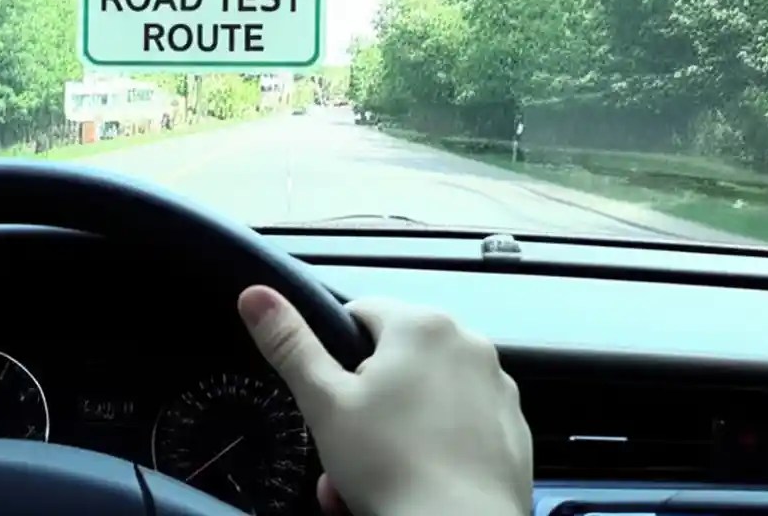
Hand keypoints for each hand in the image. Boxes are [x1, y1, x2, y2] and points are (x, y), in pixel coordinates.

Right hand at [237, 286, 530, 515]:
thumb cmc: (389, 465)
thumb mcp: (323, 402)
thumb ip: (289, 343)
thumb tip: (255, 295)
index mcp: (420, 324)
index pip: (361, 313)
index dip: (336, 354)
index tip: (333, 397)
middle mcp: (467, 342)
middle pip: (396, 356)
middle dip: (367, 398)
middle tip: (349, 442)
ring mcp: (496, 384)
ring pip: (428, 391)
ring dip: (399, 421)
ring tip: (378, 468)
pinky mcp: (512, 424)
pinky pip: (462, 420)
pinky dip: (438, 439)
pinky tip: (419, 473)